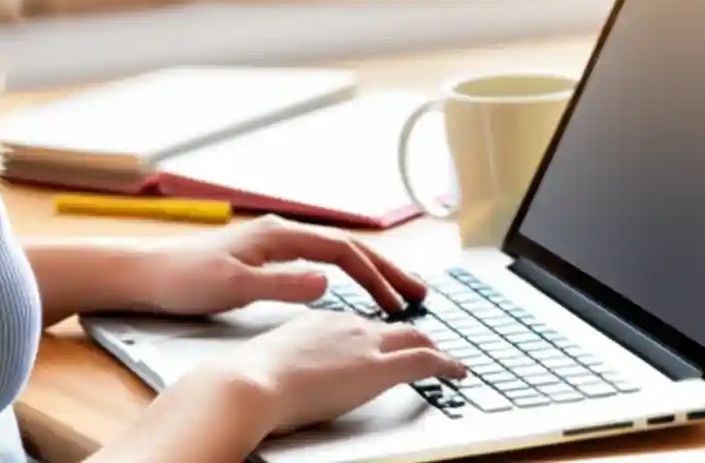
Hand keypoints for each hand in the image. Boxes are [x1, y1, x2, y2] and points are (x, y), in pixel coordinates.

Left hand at [135, 215, 426, 316]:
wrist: (142, 272)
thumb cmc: (182, 279)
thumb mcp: (233, 286)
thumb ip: (282, 284)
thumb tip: (328, 281)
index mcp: (279, 235)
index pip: (343, 251)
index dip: (375, 276)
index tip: (398, 300)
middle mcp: (281, 232)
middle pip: (347, 247)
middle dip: (385, 269)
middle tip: (418, 292)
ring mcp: (272, 242)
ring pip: (335, 253)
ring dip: (367, 271)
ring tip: (395, 291)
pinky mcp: (263, 256)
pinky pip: (318, 261)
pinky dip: (344, 274)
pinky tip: (349, 288)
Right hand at [212, 311, 465, 434]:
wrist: (247, 384)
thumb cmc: (247, 381)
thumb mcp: (272, 360)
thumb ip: (290, 359)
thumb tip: (288, 373)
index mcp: (321, 320)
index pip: (362, 325)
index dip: (381, 334)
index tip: (388, 343)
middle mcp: (347, 324)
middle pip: (394, 326)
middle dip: (417, 336)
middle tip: (432, 346)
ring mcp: (364, 344)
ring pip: (415, 338)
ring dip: (434, 349)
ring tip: (447, 360)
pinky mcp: (377, 368)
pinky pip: (425, 361)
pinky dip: (447, 364)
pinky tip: (458, 372)